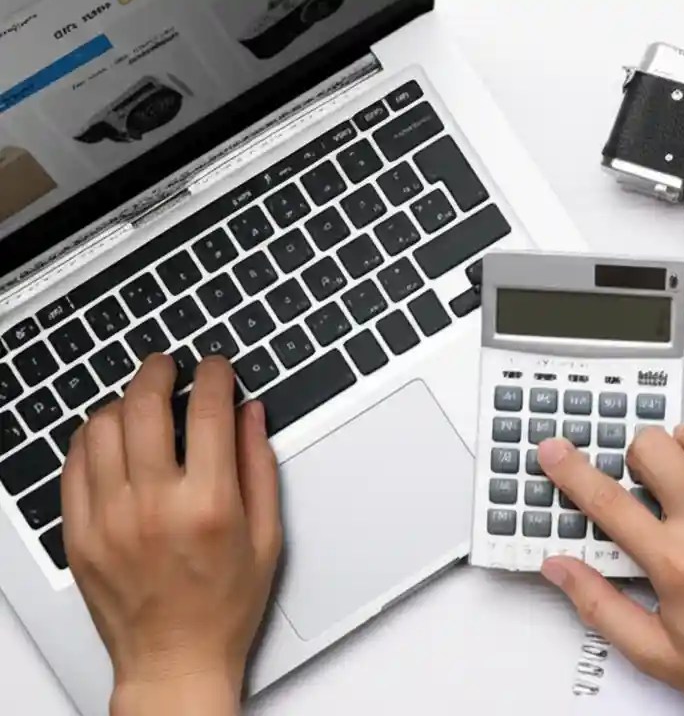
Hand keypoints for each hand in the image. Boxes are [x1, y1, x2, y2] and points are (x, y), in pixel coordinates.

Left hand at [61, 355, 282, 715]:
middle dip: (160, 373)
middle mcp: (155, 505)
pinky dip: (91, 439)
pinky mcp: (80, 533)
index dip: (214, 375)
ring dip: (123, 402)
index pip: (208, 411)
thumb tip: (251, 413)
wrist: (175, 659)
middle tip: (169, 366)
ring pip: (102, 428)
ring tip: (139, 402)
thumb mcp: (267, 536)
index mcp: (210, 504)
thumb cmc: (224, 606)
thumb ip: (259, 466)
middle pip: (146, 406)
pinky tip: (110, 437)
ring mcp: (110, 518)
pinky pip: (73, 465)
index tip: (216, 368)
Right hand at [537, 424, 683, 715]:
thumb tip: (560, 568)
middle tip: (637, 488)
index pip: (607, 499)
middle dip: (632, 458)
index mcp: (677, 563)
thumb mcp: (652, 651)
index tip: (554, 452)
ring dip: (678, 451)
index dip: (571, 470)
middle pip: (654, 445)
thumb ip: (598, 603)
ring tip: (676, 485)